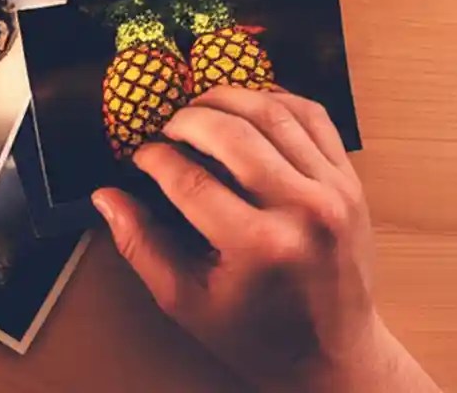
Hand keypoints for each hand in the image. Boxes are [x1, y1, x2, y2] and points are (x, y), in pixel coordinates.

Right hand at [92, 88, 439, 392]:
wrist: (332, 356)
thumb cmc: (256, 334)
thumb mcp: (186, 301)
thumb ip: (142, 245)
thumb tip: (105, 196)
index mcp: (258, 246)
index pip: (189, 179)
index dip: (155, 159)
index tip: (140, 157)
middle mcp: (302, 211)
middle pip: (232, 134)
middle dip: (187, 119)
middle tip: (167, 128)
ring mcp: (333, 191)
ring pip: (274, 114)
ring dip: (229, 99)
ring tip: (200, 108)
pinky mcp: (350, 181)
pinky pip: (313, 117)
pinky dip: (277, 100)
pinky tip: (247, 106)